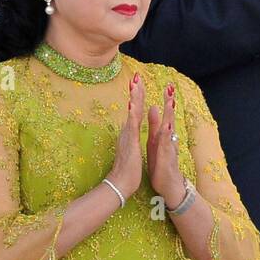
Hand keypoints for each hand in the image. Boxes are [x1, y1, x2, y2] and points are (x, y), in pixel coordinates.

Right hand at [106, 72, 144, 199]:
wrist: (121, 183)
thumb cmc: (127, 170)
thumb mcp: (131, 151)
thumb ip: (130, 140)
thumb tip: (128, 132)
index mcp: (130, 133)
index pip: (135, 111)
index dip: (137, 97)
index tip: (138, 84)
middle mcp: (127, 131)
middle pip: (133, 107)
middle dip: (135, 91)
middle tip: (136, 76)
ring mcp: (128, 135)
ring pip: (132, 112)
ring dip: (134, 96)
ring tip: (135, 82)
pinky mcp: (130, 141)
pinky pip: (132, 124)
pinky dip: (133, 112)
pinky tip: (134, 102)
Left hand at [145, 82, 186, 208]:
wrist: (168, 185)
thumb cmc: (161, 163)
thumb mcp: (156, 141)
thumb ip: (155, 125)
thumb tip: (154, 108)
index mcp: (162, 134)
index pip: (163, 114)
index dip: (163, 100)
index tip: (165, 86)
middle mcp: (168, 139)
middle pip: (169, 118)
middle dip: (169, 103)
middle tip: (170, 88)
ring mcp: (169, 148)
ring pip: (169, 129)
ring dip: (170, 116)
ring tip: (170, 102)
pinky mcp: (167, 159)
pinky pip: (166, 146)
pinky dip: (166, 136)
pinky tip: (166, 127)